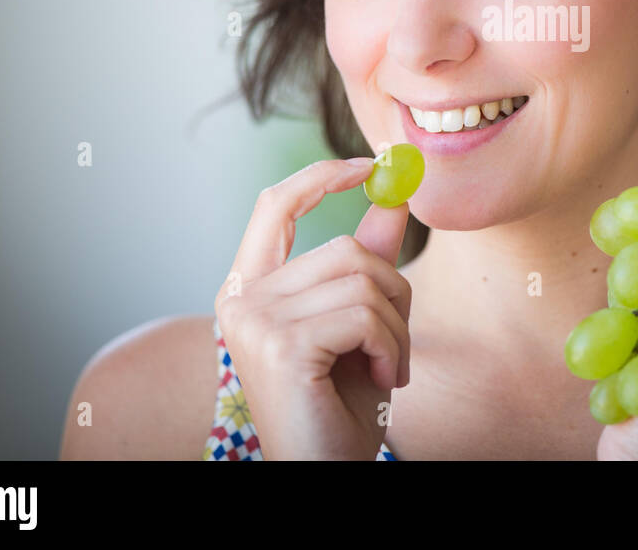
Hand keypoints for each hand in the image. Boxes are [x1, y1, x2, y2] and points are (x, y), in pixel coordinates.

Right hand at [214, 157, 413, 459]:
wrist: (327, 471)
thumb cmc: (340, 403)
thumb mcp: (360, 319)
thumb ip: (369, 257)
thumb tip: (395, 193)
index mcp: (250, 288)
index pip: (275, 203)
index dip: (323, 175)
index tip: (375, 166)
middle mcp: (240, 299)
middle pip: (344, 248)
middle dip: (392, 289)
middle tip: (397, 339)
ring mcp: (254, 320)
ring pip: (362, 278)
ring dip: (396, 325)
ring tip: (387, 365)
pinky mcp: (280, 344)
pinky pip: (365, 313)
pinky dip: (391, 345)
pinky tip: (383, 377)